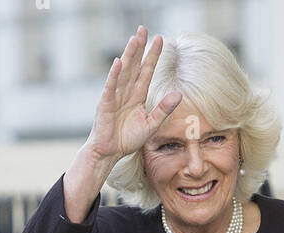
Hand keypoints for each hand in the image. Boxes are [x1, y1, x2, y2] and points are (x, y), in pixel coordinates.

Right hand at [86, 25, 181, 164]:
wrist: (110, 153)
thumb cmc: (128, 139)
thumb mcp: (151, 125)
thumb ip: (164, 110)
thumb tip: (179, 94)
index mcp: (138, 95)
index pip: (147, 71)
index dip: (153, 55)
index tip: (160, 39)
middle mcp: (126, 92)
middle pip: (134, 65)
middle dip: (139, 48)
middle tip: (144, 29)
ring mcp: (114, 96)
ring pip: (123, 71)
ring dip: (128, 55)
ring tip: (134, 39)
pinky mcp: (105, 105)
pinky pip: (110, 88)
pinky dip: (114, 76)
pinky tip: (118, 63)